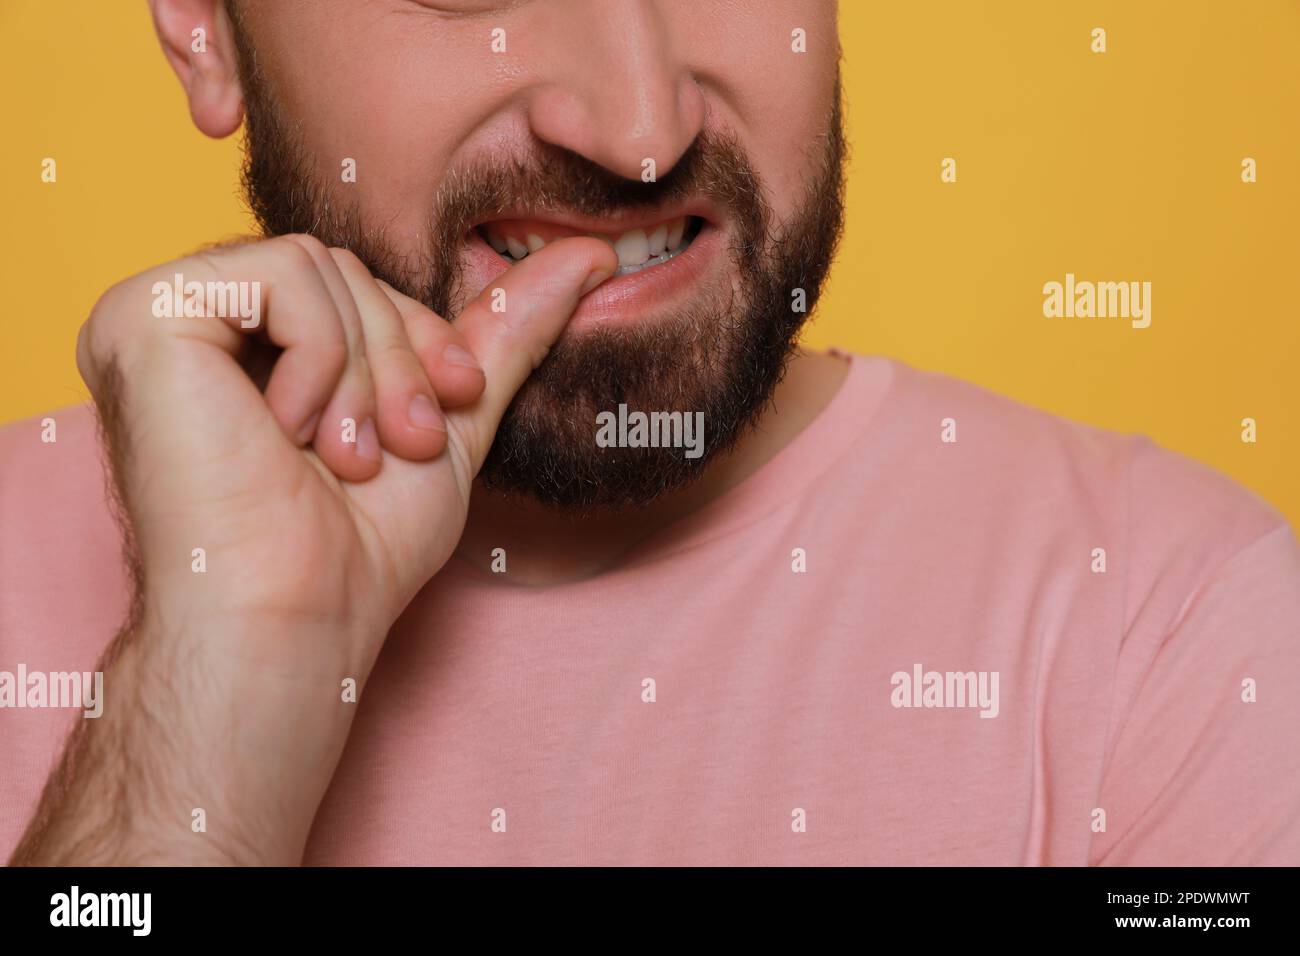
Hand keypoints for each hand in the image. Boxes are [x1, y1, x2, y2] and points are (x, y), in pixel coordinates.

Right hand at [12, 233, 615, 864]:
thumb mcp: (448, 423)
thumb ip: (503, 336)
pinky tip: (288, 434)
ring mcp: (159, 314)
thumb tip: (591, 256)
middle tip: (402, 446)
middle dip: (399, 362)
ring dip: (366, 373)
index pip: (360, 286)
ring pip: (319, 268)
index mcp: (253, 343)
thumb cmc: (362, 546)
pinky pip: (278, 273)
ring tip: (350, 457)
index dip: (422, 338)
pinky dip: (319, 356)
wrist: (296, 614)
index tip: (449, 408)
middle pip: (344, 272)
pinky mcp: (143, 317)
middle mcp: (199, 321)